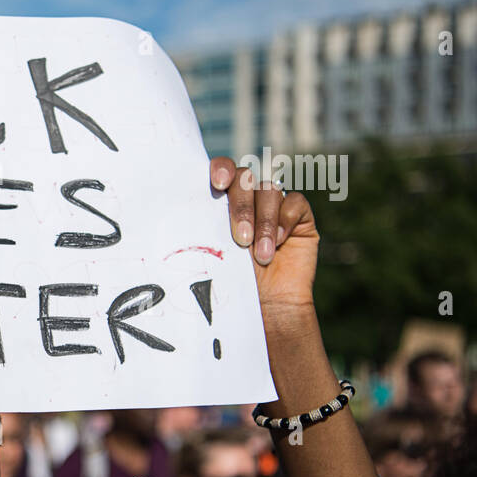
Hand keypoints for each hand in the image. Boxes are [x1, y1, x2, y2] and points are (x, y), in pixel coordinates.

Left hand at [209, 158, 317, 321]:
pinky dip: (285, 220)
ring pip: (270, 191)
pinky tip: (278, 243)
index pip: (221, 171)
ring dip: (263, 222)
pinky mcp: (299, 217)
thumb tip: (178, 210)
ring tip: (260, 255)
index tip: (217, 183)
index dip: (221, 169)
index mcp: (221, 200)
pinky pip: (295, 203)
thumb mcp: (212, 253)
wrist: (266, 307)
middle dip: (240, 207)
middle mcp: (248, 198)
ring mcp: (274, 205)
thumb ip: (204, 227)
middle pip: (245, 179)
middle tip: (240, 240)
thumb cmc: (231, 282)